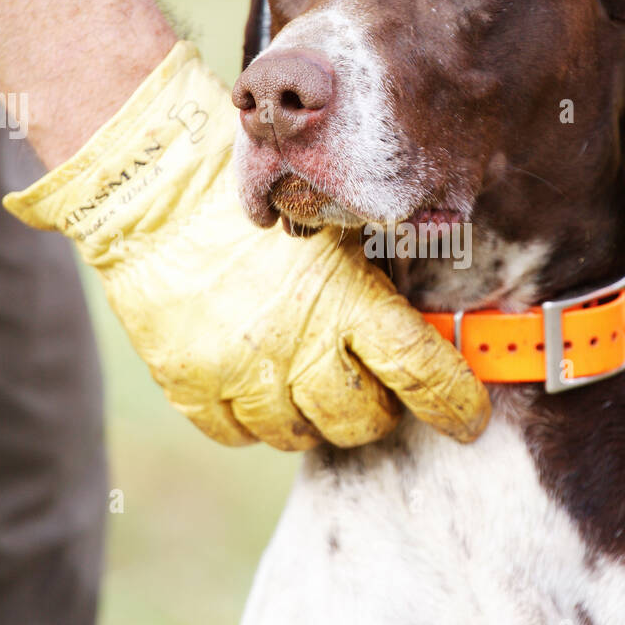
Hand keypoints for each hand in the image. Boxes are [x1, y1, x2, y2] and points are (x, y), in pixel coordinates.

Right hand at [3, 43, 490, 448]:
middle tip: (373, 385)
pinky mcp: (189, 384)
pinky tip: (257, 381)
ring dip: (314, 415)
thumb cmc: (261, 200)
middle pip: (360, 420)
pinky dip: (254, 418)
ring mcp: (237, 370)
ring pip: (298, 436)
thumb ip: (382, 279)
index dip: (454, 404)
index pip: (419, 371)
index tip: (467, 419)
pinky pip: (237, 436)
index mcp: (344, 297)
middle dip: (377, 410)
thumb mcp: (338, 226)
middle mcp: (293, 344)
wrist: (157, 188)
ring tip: (308, 378)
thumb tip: (433, 327)